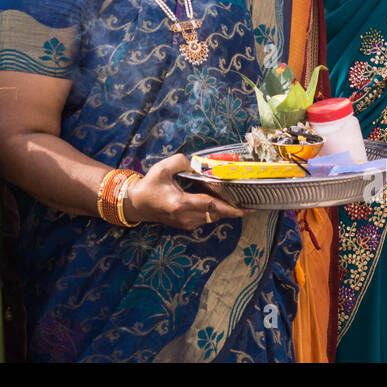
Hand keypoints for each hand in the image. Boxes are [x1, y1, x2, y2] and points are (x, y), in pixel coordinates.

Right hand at [125, 154, 242, 229]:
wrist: (137, 204)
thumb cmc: (150, 185)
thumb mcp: (163, 168)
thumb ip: (181, 162)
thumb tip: (199, 164)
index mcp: (180, 203)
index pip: (209, 206)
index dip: (229, 208)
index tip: (245, 209)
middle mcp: (185, 217)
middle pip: (215, 214)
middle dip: (232, 209)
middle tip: (249, 202)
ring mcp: (186, 223)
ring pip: (212, 217)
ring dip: (223, 210)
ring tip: (237, 200)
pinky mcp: (186, 225)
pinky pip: (206, 218)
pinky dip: (214, 211)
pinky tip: (219, 202)